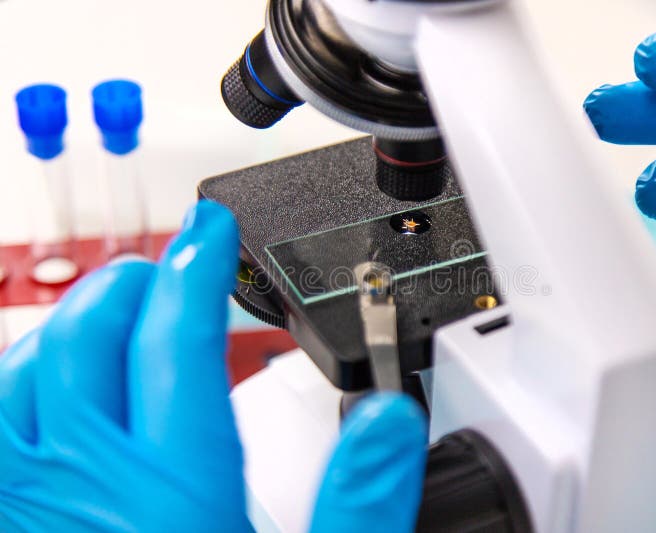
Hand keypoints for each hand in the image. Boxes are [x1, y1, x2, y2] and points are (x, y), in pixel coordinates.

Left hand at [0, 199, 427, 532]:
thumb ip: (360, 501)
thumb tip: (387, 417)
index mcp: (172, 497)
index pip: (179, 338)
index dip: (201, 266)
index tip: (215, 229)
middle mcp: (80, 494)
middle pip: (88, 336)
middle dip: (134, 281)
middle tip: (171, 267)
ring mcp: (28, 512)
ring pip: (20, 374)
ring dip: (69, 321)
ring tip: (113, 308)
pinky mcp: (12, 529)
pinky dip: (18, 386)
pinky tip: (47, 392)